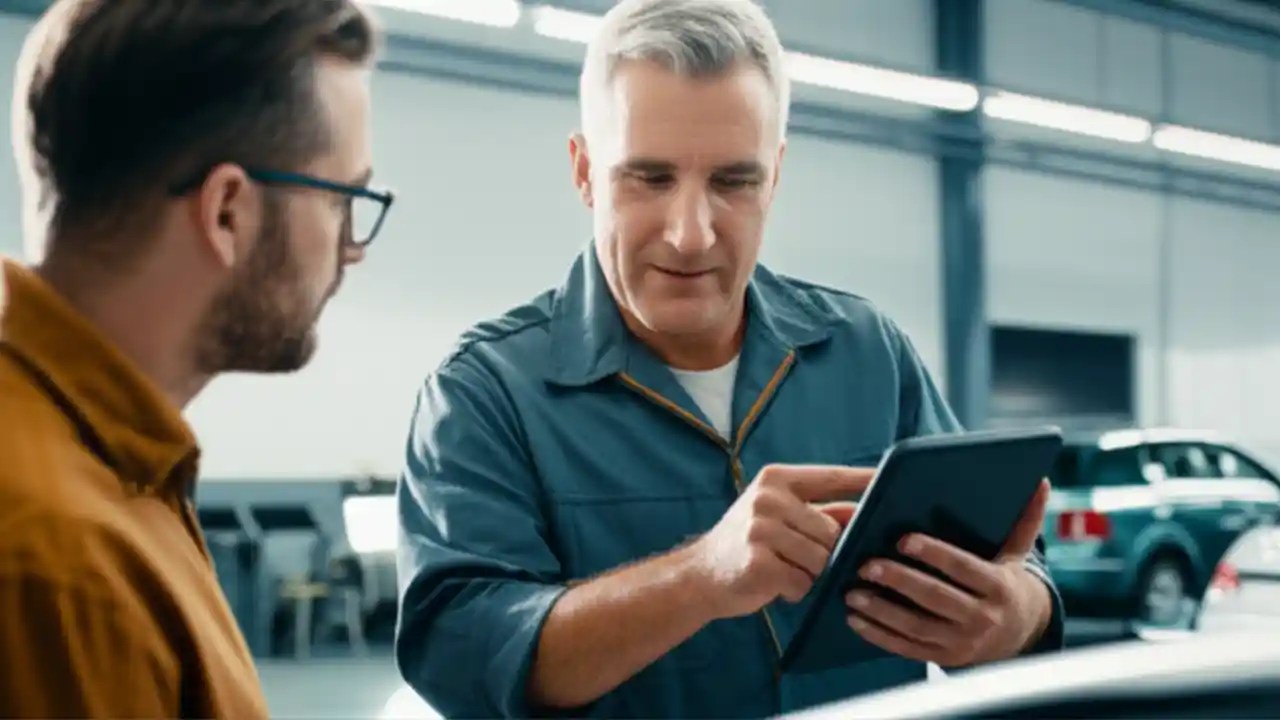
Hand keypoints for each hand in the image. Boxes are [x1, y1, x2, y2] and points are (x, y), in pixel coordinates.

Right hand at [686, 465, 872, 619]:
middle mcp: (768, 499)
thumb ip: (821, 511)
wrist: (698, 576)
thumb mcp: (778, 516)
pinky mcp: (758, 562)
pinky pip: (802, 582)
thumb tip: (867, 510)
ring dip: (809, 573)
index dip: (865, 480)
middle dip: (824, 551)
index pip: (832, 477)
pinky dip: (794, 590)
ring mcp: (761, 529)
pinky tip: (774, 584)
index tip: (896, 479)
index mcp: (776, 479)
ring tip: (784, 570)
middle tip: (796, 558)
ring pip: (821, 559)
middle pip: (831, 530)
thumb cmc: (747, 545)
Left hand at [845, 479, 1053, 667]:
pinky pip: (907, 648)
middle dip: (900, 581)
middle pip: (936, 598)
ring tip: (851, 593)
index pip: (964, 568)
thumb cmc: (1007, 583)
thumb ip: (1026, 520)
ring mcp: (963, 643)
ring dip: (882, 611)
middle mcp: (983, 618)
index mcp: (1000, 587)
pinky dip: (879, 635)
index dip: (935, 554)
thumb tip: (1041, 481)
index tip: (903, 539)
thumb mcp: (1017, 555)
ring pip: (917, 627)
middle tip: (866, 565)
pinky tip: (854, 619)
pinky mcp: (944, 658)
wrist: (1020, 636)